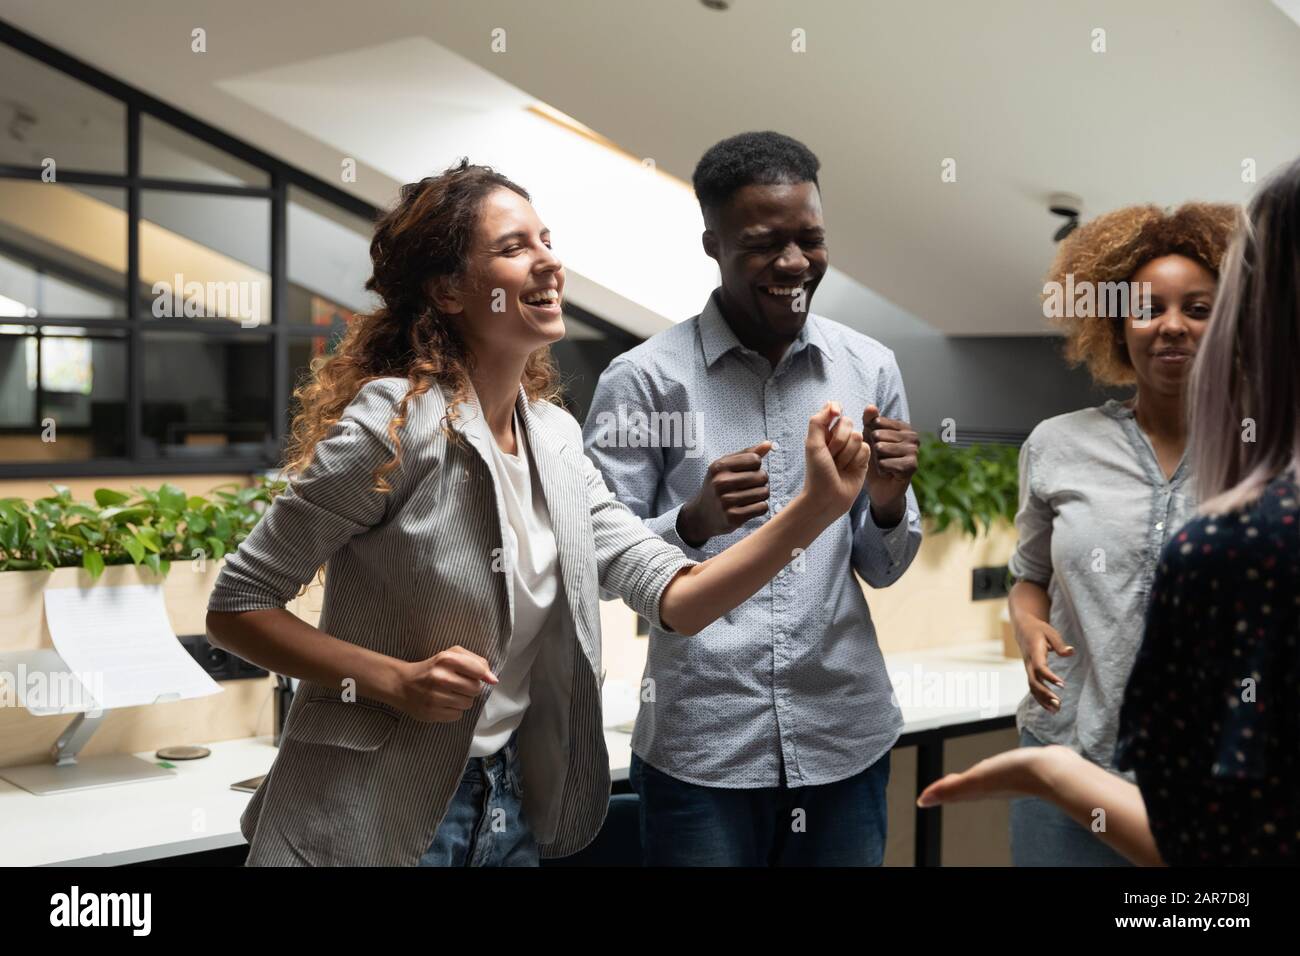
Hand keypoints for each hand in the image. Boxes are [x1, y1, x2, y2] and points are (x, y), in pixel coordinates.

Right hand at [391, 645, 497, 721]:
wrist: (402, 684)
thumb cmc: (433, 668)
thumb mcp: (451, 655)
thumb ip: (476, 662)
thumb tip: (493, 679)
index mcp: (446, 659)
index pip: (479, 670)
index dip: (483, 676)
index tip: (481, 678)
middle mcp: (440, 678)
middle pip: (475, 689)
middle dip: (471, 688)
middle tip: (459, 685)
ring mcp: (435, 697)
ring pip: (468, 704)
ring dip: (463, 700)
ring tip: (450, 694)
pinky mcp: (431, 713)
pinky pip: (458, 715)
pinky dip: (454, 711)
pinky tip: (443, 703)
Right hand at [678, 441, 772, 546]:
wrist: (702, 515)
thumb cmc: (718, 487)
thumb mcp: (726, 467)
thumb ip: (747, 454)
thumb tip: (769, 444)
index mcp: (719, 467)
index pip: (755, 459)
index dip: (756, 466)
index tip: (748, 472)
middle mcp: (720, 483)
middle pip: (762, 476)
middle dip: (761, 481)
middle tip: (751, 486)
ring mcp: (726, 501)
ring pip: (764, 492)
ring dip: (761, 495)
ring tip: (750, 496)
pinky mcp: (733, 518)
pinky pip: (762, 508)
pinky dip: (760, 507)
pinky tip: (750, 507)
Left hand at [801, 402, 870, 515]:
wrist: (828, 497)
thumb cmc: (817, 473)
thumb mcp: (812, 444)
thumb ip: (818, 421)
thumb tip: (832, 404)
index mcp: (823, 431)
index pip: (834, 409)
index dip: (836, 409)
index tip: (835, 414)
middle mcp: (838, 437)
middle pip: (848, 422)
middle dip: (838, 441)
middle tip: (830, 457)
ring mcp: (851, 448)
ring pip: (858, 436)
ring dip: (846, 454)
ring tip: (839, 467)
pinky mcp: (862, 458)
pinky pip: (866, 449)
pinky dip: (856, 460)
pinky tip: (849, 470)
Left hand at [861, 405, 917, 523]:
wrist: (880, 488)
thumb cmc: (875, 460)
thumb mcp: (868, 438)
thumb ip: (869, 421)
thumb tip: (871, 406)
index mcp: (903, 426)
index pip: (876, 423)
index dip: (868, 436)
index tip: (875, 446)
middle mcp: (913, 436)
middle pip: (878, 436)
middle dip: (872, 449)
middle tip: (879, 458)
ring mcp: (914, 451)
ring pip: (881, 449)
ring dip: (876, 460)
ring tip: (883, 465)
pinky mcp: (912, 466)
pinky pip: (885, 463)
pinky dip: (881, 470)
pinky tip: (887, 473)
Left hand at [917, 745, 1077, 806]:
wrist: (1053, 769)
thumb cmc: (1015, 774)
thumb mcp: (974, 779)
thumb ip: (948, 789)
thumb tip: (922, 800)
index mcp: (977, 788)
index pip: (953, 791)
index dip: (939, 791)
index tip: (926, 795)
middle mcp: (992, 785)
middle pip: (968, 786)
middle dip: (954, 785)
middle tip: (943, 784)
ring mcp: (1009, 778)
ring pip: (986, 779)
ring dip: (976, 777)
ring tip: (971, 774)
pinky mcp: (1025, 768)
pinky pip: (1004, 769)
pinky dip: (997, 768)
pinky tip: (1003, 765)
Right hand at [1013, 611, 1072, 712]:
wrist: (1023, 629)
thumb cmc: (1039, 630)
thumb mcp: (1050, 632)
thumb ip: (1060, 644)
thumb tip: (1071, 652)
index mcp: (1034, 652)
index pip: (1040, 667)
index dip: (1050, 677)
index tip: (1062, 685)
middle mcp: (1029, 663)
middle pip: (1034, 681)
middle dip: (1045, 693)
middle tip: (1058, 703)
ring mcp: (1028, 669)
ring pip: (1032, 687)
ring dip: (1043, 700)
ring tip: (1056, 710)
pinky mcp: (1030, 673)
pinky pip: (1033, 688)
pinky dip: (1040, 699)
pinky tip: (1051, 708)